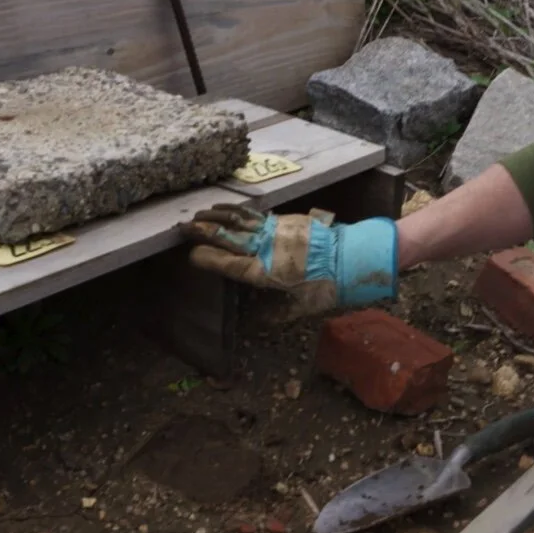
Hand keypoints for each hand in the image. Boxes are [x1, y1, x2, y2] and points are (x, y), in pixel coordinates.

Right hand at [180, 204, 397, 320]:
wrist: (352, 256)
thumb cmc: (326, 287)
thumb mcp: (301, 308)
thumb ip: (275, 314)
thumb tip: (254, 323)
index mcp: (265, 272)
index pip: (229, 263)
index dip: (208, 258)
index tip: (192, 255)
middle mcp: (265, 248)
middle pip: (227, 237)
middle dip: (202, 232)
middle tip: (182, 228)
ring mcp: (274, 231)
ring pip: (239, 221)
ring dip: (216, 217)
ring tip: (198, 215)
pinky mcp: (285, 220)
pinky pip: (254, 215)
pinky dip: (237, 211)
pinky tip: (227, 209)